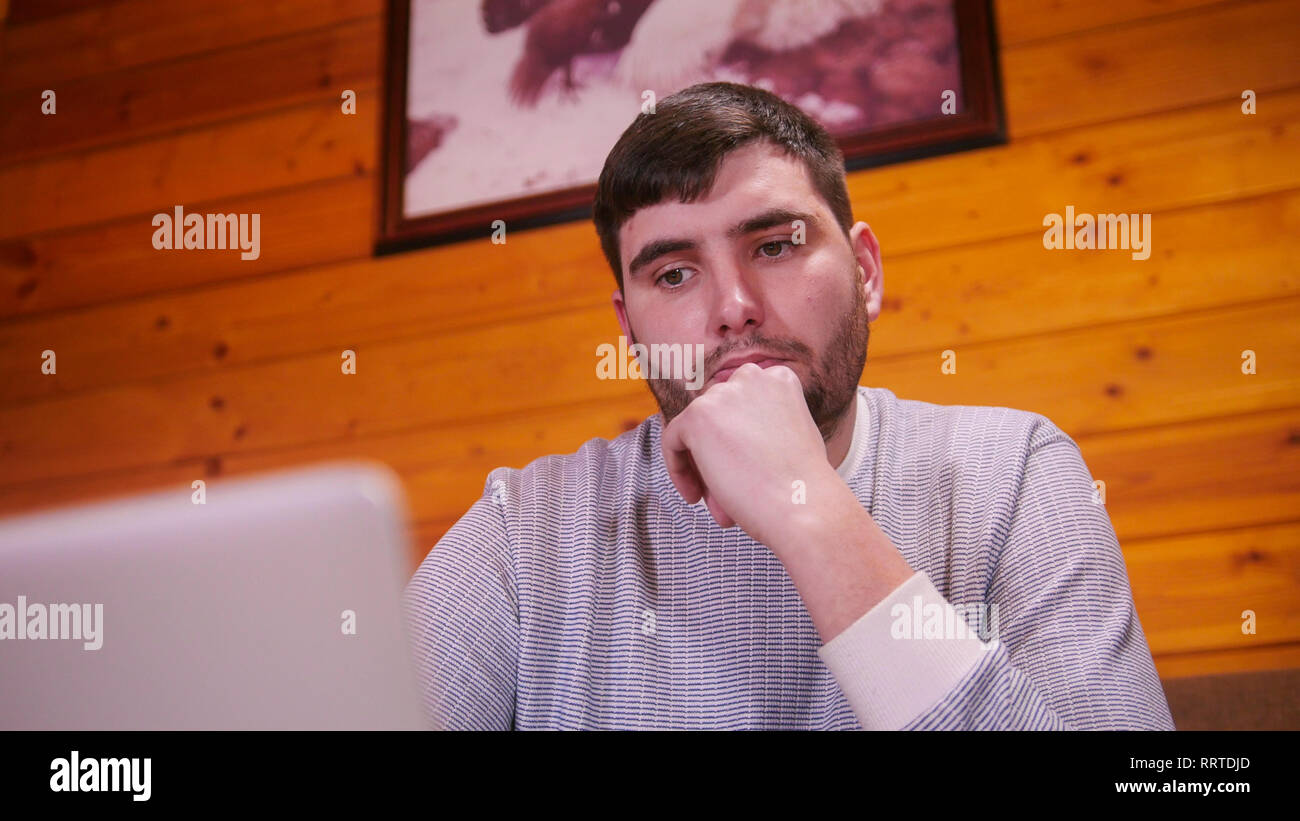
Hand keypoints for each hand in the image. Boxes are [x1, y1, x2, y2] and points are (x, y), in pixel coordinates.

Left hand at [659, 362, 834, 545]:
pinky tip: (697, 496)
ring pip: (695, 432)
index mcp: (779, 378)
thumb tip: (728, 435)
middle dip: (719, 455)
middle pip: (716, 417)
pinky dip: (679, 470)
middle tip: (729, 492)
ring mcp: (723, 394)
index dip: (736, 440)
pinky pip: (672, 442)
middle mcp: (751, 377)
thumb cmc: (801, 484)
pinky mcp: (697, 416)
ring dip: (704, 468)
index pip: (738, 405)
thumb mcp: (791, 436)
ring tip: (722, 503)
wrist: (802, 505)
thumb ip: (762, 423)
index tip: (744, 469)